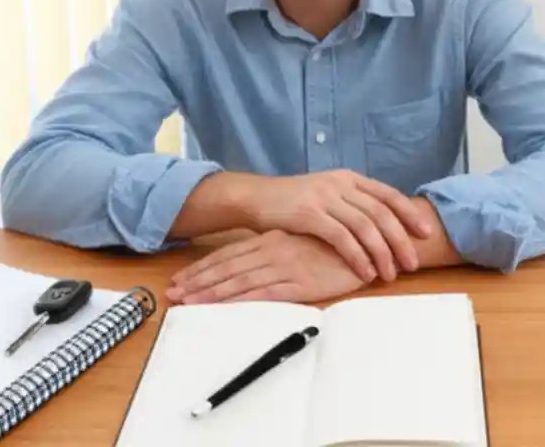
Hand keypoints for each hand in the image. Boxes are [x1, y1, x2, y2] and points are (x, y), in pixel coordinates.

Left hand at [166, 230, 364, 304]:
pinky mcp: (299, 283)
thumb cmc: (336, 247)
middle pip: (227, 267)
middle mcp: (273, 249)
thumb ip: (278, 249)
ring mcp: (285, 266)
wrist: (371, 244)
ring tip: (187, 302)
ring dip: (211, 292)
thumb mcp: (300, 244)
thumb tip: (255, 262)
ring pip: (239, 280)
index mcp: (272, 239)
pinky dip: (239, 300)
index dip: (203, 268)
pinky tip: (223, 306)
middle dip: (197, 281)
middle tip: (173, 293)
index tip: (182, 279)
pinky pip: (263, 293)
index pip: (228, 254)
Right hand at [240, 170, 432, 282]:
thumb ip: (352, 203)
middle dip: (400, 240)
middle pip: (381, 213)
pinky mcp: (310, 215)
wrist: (256, 198)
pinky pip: (342, 238)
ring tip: (391, 274)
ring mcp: (326, 198)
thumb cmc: (293, 202)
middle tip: (412, 264)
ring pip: (365, 226)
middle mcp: (341, 184)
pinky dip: (357, 256)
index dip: (409, 214)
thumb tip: (382, 224)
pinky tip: (365, 272)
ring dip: (382, 253)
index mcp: (349, 178)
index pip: (388, 194)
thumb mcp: (327, 194)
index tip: (425, 232)